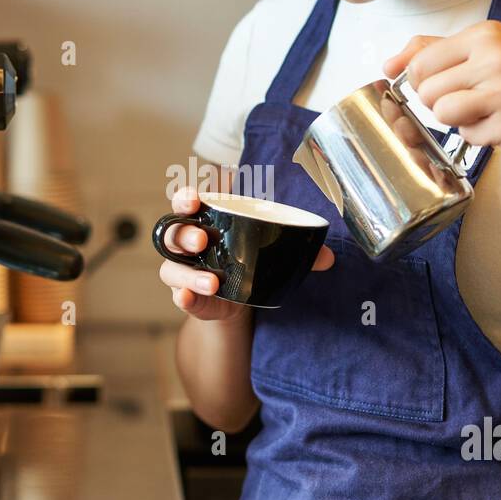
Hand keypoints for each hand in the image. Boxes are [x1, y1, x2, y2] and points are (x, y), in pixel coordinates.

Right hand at [158, 186, 334, 320]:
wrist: (240, 300)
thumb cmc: (249, 260)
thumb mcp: (270, 250)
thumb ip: (299, 251)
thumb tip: (328, 256)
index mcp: (206, 221)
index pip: (185, 203)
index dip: (184, 198)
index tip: (194, 200)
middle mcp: (187, 245)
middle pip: (173, 233)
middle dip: (185, 234)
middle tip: (203, 239)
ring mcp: (185, 272)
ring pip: (171, 268)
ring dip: (188, 274)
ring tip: (211, 283)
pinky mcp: (189, 298)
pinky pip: (179, 298)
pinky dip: (184, 298)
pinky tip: (188, 299)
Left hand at [383, 20, 500, 158]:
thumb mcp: (483, 50)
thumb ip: (433, 51)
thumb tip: (389, 66)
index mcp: (485, 35)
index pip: (421, 62)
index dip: (421, 81)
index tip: (439, 84)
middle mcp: (496, 59)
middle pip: (428, 92)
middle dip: (439, 103)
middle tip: (467, 99)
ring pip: (443, 114)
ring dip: (456, 120)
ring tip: (481, 111)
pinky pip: (468, 136)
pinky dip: (478, 135)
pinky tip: (499, 123)